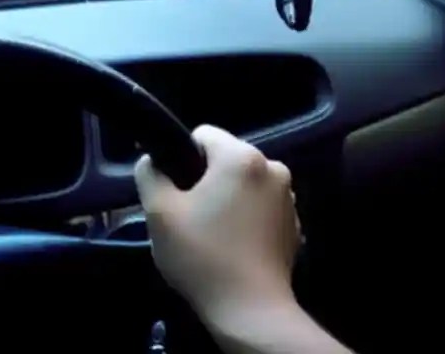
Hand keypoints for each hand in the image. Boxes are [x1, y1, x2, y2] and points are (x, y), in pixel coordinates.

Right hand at [135, 125, 300, 323]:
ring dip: (226, 199)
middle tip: (187, 216)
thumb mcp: (159, 211)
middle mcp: (273, 168)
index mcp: (241, 157)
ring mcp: (289, 198)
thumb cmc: (202, 255)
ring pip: (243, 185)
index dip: (180, 158)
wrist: (249, 310)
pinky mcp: (294, 226)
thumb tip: (152, 161)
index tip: (173, 191)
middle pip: (225, 160)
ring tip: (210, 234)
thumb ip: (149, 174)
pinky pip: (260, 208)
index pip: (202, 135)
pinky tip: (232, 247)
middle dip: (204, 181)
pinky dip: (245, 219)